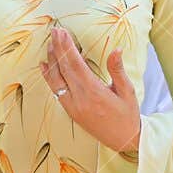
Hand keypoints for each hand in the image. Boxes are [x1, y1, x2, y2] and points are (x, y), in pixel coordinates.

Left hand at [39, 27, 140, 153]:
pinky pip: (55, 91)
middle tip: (54, 31)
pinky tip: (44, 66)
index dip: (67, 47)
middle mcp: (79, 99)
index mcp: (94, 92)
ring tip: (50, 44)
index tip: (62, 32)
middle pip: (64, 69)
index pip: (75, 64)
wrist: (124, 141)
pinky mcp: (70, 112)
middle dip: (58, 48)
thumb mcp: (128, 91)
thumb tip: (116, 49)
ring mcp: (72, 106)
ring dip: (51, 61)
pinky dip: (49, 77)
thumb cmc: (128, 115)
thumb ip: (118, 70)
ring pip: (56, 80)